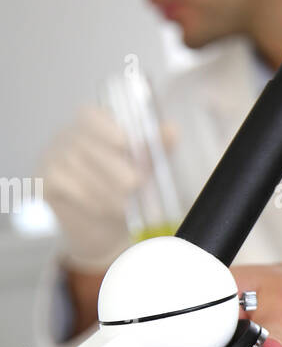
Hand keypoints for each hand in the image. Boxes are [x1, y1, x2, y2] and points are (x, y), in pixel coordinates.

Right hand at [42, 106, 175, 270]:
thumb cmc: (123, 191)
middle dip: (113, 166)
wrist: (103, 230)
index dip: (105, 127)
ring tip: (125, 204)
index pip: (90, 115)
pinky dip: (89, 199)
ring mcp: (51, 158)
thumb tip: (172, 129)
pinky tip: (105, 209)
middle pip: (85, 144)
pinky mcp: (42, 182)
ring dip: (105, 189)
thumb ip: (155, 148)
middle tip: (136, 184)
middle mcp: (67, 137)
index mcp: (91, 125)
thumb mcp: (144, 168)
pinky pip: (65, 185)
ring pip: (78, 168)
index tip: (124, 142)